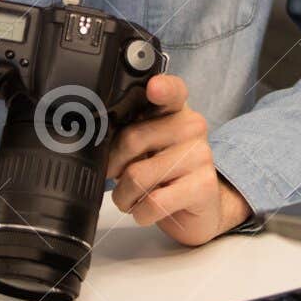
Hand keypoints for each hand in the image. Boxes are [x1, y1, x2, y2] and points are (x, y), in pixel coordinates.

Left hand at [105, 74, 251, 244]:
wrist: (200, 206)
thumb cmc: (165, 173)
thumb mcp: (144, 146)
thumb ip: (126, 133)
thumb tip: (97, 140)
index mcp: (174, 109)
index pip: (171, 90)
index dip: (162, 87)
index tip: (154, 88)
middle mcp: (191, 127)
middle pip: (133, 139)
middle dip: (114, 167)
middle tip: (119, 177)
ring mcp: (201, 155)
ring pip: (138, 176)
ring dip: (124, 196)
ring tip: (133, 197)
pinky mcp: (204, 186)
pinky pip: (154, 202)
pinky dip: (140, 213)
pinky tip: (147, 209)